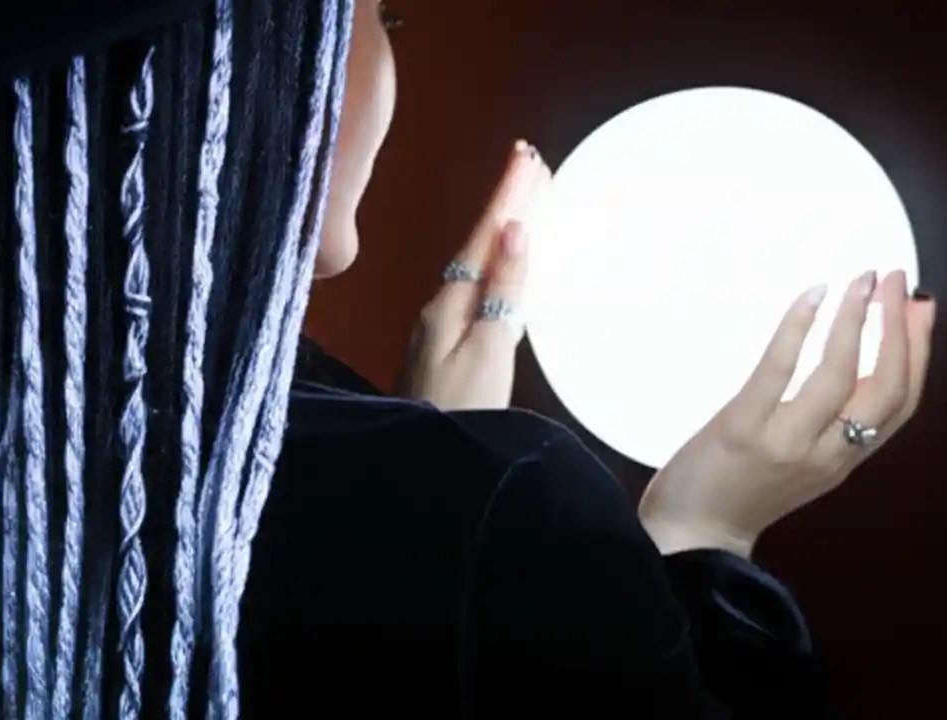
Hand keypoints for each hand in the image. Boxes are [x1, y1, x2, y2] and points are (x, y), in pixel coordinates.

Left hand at [396, 140, 550, 409]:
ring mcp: (438, 327)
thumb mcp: (489, 353)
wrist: (418, 462)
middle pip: (477, 244)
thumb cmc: (460, 415)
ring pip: (474, 263)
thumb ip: (503, 293)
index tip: (525, 156)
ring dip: (499, 229)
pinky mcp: (442, 347)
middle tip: (528, 163)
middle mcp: (440, 307)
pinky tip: (499, 263)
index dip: (507, 196)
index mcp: (451, 304)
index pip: (485, 237)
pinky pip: (472, 287)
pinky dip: (491, 262)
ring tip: (522, 199)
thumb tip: (513, 232)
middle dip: (504, 203)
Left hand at [639, 270, 936, 558]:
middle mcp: (827, 455)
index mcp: (844, 461)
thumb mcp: (801, 465)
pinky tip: (812, 296)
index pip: (902, 405)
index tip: (921, 308)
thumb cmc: (738, 493)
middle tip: (895, 278)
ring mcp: (786, 442)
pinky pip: (780, 369)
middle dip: (900, 327)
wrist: (690, 539)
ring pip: (842, 375)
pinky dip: (799, 327)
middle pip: (887, 387)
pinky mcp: (743, 429)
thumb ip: (829, 427)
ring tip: (863, 280)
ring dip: (859, 320)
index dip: (918, 352)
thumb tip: (851, 369)